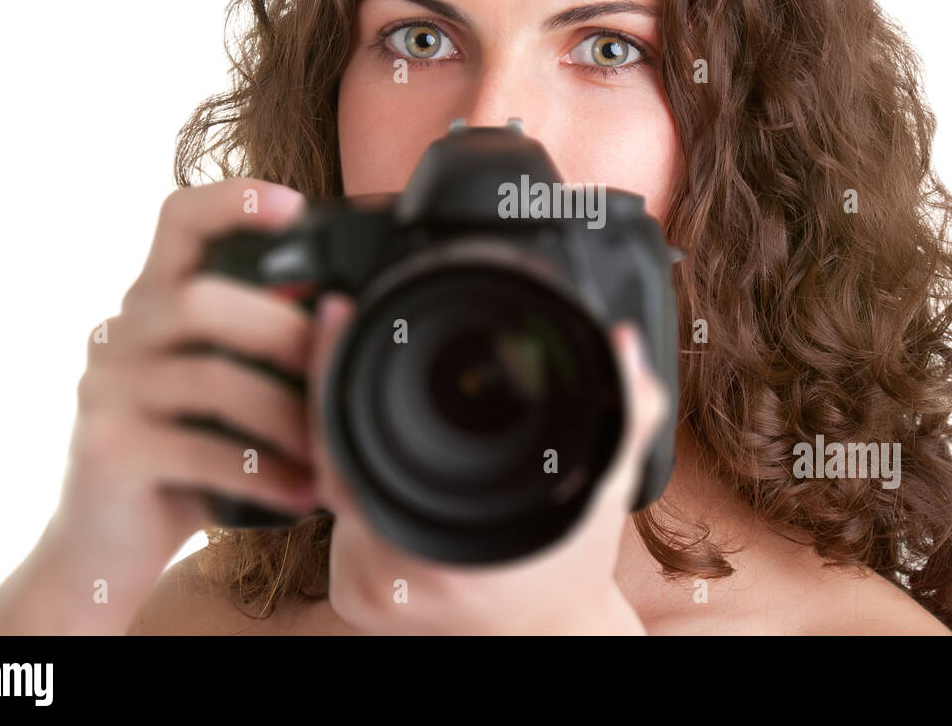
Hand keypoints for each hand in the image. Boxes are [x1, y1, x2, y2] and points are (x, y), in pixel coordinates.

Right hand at [0, 179, 319, 633]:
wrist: (102, 549)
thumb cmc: (182, 460)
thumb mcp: (222, 392)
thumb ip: (259, 348)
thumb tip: (346, 318)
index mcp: (153, 304)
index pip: (178, 220)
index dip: (232, 200)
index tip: (294, 207)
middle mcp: (119, 334)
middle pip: (201, 299)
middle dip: (283, 331)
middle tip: (334, 367)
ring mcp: (105, 390)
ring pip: (208, 377)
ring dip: (286, 414)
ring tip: (330, 450)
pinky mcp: (106, 449)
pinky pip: (200, 451)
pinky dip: (264, 473)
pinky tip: (303, 492)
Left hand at [307, 294, 666, 634]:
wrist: (548, 637)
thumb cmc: (573, 563)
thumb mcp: (607, 485)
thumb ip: (625, 411)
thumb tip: (623, 343)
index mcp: (442, 545)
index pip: (348, 440)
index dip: (332, 368)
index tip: (337, 313)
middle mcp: (388, 573)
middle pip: (326, 455)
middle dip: (333, 384)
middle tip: (342, 325)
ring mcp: (363, 591)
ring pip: (330, 485)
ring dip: (345, 431)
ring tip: (364, 375)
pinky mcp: (352, 596)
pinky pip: (338, 519)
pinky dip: (355, 475)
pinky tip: (378, 447)